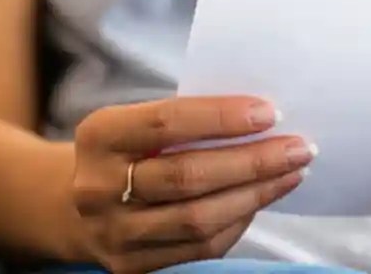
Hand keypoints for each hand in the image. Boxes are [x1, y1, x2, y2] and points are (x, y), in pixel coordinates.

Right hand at [69, 96, 313, 273]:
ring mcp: (114, 232)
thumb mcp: (136, 121)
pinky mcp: (131, 265)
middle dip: (253, 161)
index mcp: (100, 136)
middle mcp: (99, 187)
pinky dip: (238, 222)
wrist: (71, 205)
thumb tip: (262, 120)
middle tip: (299, 147)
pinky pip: (199, 248)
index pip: (167, 122)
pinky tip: (262, 199)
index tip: (270, 113)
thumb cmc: (126, 150)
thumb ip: (186, 120)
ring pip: (198, 219)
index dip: (221, 118)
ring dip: (255, 195)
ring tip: (292, 173)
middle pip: (188, 176)